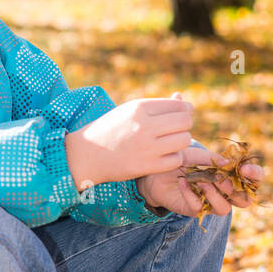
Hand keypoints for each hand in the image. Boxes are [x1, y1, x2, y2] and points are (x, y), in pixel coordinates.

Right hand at [65, 94, 194, 186]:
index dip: (184, 111)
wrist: (85, 154)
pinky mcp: (147, 166)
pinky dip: (173, 158)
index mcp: (139, 108)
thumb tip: (187, 106)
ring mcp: (146, 147)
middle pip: (185, 122)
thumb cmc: (110, 129)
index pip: (178, 106)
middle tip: (175, 130)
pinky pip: (176, 159)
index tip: (179, 116)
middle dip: (184, 126)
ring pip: (184, 141)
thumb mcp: (128, 111)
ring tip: (169, 143)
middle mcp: (144, 126)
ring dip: (180, 142)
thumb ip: (156, 107)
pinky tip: (163, 156)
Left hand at [136, 144, 265, 217]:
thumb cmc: (180, 161)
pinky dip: (191, 194)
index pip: (252, 180)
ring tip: (201, 181)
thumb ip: (211, 159)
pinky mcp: (194, 210)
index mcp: (230, 177)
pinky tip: (182, 182)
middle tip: (224, 177)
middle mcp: (224, 193)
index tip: (245, 168)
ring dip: (215, 194)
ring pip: (224, 209)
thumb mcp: (194, 155)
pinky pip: (199, 207)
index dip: (254, 175)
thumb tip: (228, 163)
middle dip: (240, 190)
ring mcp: (210, 204)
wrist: (156, 173)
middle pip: (244, 201)